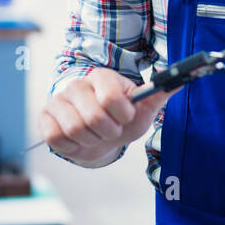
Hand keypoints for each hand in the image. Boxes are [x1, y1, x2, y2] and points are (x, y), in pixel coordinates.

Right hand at [38, 68, 171, 164]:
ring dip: (91, 140)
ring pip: (75, 129)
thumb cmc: (120, 120)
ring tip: (95, 135)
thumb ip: (159, 94)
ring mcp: (58, 101)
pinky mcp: (44, 119)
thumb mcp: (142, 110)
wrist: (97, 137)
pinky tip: (78, 140)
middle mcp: (77, 85)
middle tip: (110, 130)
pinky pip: (56, 138)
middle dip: (108, 132)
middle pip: (94, 117)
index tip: (126, 117)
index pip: (111, 96)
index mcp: (102, 77)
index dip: (122, 114)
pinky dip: (72, 147)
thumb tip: (179, 80)